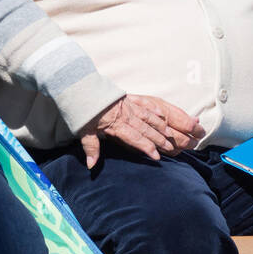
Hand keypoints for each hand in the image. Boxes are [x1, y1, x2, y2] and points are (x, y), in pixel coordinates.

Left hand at [78, 95, 204, 168]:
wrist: (83, 87)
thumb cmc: (82, 110)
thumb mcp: (84, 131)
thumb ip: (91, 148)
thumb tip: (91, 166)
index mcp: (117, 125)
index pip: (136, 139)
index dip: (147, 148)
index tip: (156, 156)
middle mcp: (126, 116)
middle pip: (146, 129)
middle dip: (159, 139)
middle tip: (170, 147)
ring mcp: (128, 106)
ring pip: (148, 117)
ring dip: (160, 126)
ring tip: (170, 134)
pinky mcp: (128, 99)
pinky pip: (144, 105)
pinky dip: (153, 110)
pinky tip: (161, 114)